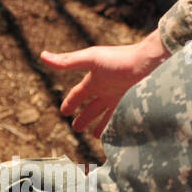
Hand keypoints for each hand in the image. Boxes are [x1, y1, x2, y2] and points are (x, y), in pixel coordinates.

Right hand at [45, 30, 169, 135]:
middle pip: (91, 106)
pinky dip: (115, 127)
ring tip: (94, 135)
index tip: (63, 112)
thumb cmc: (119, 59)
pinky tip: (114, 135)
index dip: (70, 103)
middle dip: (83, 117)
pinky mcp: (131, 103)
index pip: (78, 94)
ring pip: (105, 114)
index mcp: (94, 79)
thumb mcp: (90, 60)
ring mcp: (119, 96)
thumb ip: (67, 61)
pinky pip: (120, 118)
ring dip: (99, 124)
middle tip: (75, 128)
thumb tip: (43, 56)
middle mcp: (106, 88)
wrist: (149, 62)